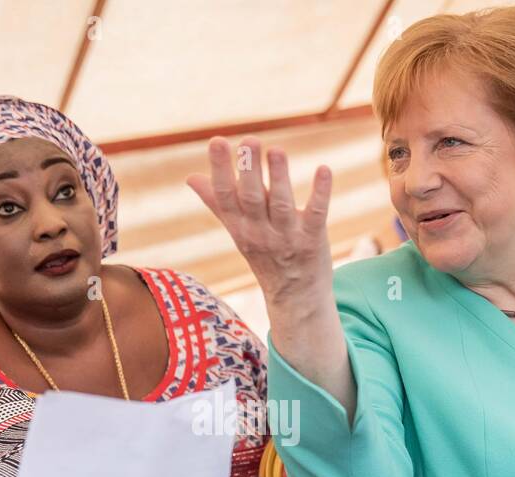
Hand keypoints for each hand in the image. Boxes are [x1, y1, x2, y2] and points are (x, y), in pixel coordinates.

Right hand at [187, 136, 333, 318]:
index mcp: (240, 226)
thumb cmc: (266, 256)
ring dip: (278, 177)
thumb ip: (218, 203)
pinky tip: (324, 169)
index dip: (221, 169)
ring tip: (276, 150)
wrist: (295, 297)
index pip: (226, 196)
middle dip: (249, 169)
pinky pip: (316, 214)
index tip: (218, 141)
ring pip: (280, 204)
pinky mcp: (312, 240)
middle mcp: (259, 232)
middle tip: (249, 140)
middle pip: (251, 198)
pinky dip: (320, 192)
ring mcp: (287, 237)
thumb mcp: (238, 232)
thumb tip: (191, 178)